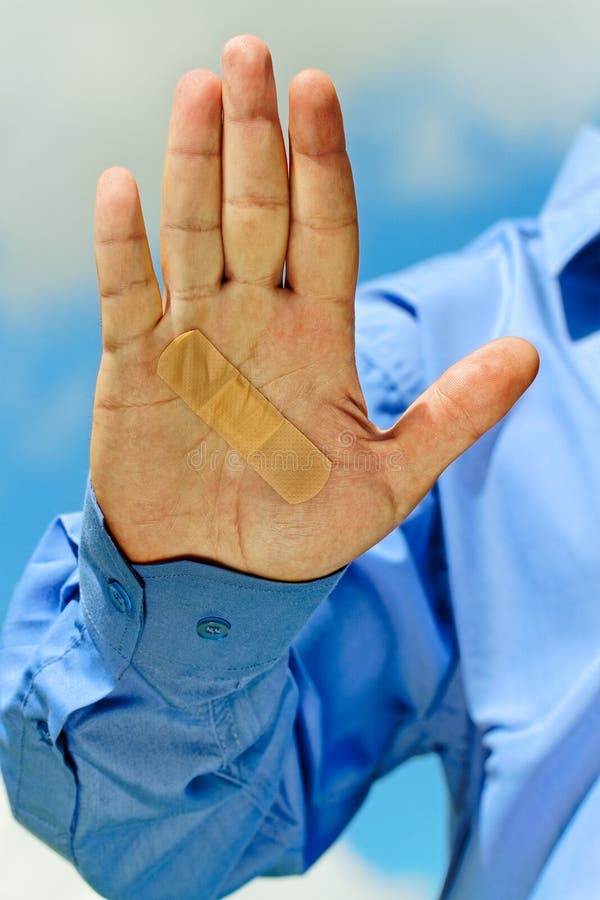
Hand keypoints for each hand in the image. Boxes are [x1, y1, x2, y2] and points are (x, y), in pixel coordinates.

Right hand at [90, 35, 537, 580]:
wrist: (218, 579)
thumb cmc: (301, 530)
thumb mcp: (388, 482)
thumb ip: (451, 417)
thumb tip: (529, 354)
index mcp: (318, 336)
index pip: (325, 231)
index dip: (321, 165)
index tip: (318, 94)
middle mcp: (256, 321)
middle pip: (257, 214)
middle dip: (256, 139)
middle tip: (250, 55)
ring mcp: (193, 338)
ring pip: (193, 236)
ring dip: (193, 167)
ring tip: (200, 93)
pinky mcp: (134, 367)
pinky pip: (126, 298)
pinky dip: (124, 250)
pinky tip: (123, 189)